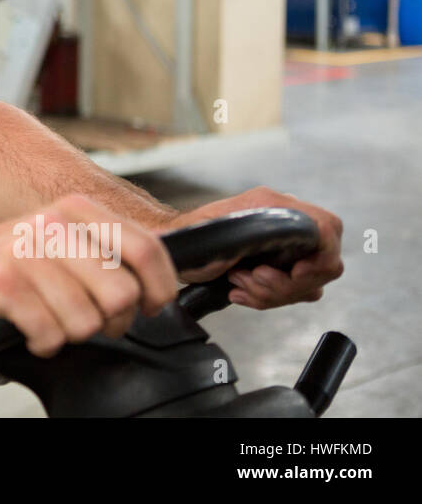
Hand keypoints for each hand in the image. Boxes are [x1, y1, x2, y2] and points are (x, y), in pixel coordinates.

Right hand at [0, 195, 178, 357]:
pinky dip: (44, 343)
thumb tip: (158, 282)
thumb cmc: (7, 261)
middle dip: (111, 321)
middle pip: (121, 293)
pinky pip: (49, 332)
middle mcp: (52, 225)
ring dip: (71, 334)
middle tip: (90, 320)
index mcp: (76, 210)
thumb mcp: (61, 239)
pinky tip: (32, 332)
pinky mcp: (0, 283)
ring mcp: (25, 252)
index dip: (159, 288)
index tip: (148, 306)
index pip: (146, 248)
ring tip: (52, 322)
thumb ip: (106, 251)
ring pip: (86, 320)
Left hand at [160, 187, 343, 308]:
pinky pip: (293, 293)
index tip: (293, 272)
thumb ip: (251, 231)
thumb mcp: (217, 230)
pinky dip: (266, 298)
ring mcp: (287, 246)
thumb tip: (280, 244)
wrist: (176, 249)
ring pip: (308, 285)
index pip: (328, 228)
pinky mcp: (281, 267)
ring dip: (270, 293)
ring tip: (237, 282)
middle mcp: (287, 223)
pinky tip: (240, 290)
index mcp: (275, 206)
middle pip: (322, 267)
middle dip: (284, 283)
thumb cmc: (189, 235)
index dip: (319, 256)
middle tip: (248, 277)